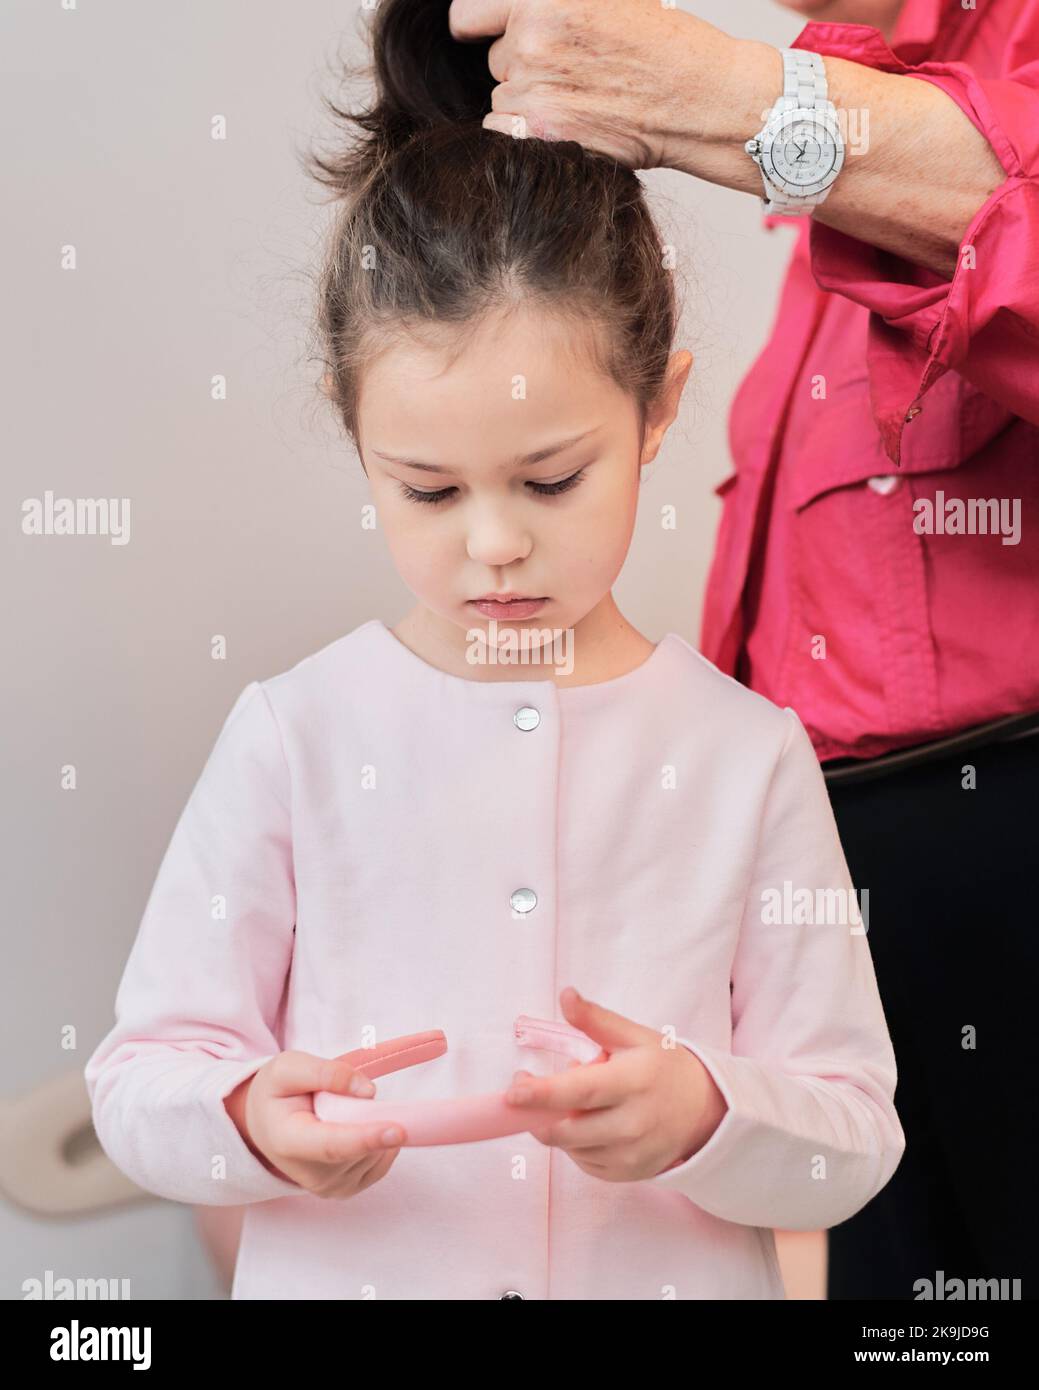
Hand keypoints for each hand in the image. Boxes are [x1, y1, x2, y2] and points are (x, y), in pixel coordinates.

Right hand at [223, 1051, 405, 1198]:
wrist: (266, 1126)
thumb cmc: (277, 1094)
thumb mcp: (287, 1067)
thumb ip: (326, 1072)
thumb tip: (368, 1091)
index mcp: (289, 1141)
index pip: (332, 1145)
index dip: (366, 1138)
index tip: (399, 1131)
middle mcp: (310, 1175)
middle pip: (361, 1146)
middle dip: (370, 1116)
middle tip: (345, 1095)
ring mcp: (330, 1187)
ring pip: (376, 1153)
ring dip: (371, 1125)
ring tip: (339, 1114)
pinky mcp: (347, 1189)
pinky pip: (382, 1161)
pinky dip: (380, 1140)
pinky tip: (358, 1125)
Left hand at [448, 0, 738, 169]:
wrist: (699, 98)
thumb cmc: (662, 46)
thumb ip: (549, 7)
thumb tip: (509, 18)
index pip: (469, 14)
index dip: (480, 28)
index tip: (487, 36)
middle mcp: (532, 37)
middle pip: (494, 61)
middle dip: (523, 67)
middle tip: (573, 72)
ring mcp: (534, 87)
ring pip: (503, 100)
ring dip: (528, 103)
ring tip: (580, 99)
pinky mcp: (542, 131)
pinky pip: (504, 133)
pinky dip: (525, 134)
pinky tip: (566, 125)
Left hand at [503, 986, 727, 1181]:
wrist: (707, 1111)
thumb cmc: (666, 1068)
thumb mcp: (635, 1037)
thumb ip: (596, 1020)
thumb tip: (565, 995)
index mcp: (633, 1083)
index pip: (580, 1092)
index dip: (542, 1094)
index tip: (512, 1091)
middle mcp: (633, 1124)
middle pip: (567, 1129)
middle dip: (536, 1113)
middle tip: (524, 1089)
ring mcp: (631, 1155)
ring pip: (571, 1148)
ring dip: (557, 1126)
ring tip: (572, 1101)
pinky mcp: (628, 1174)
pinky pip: (585, 1163)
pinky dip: (575, 1144)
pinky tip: (588, 1123)